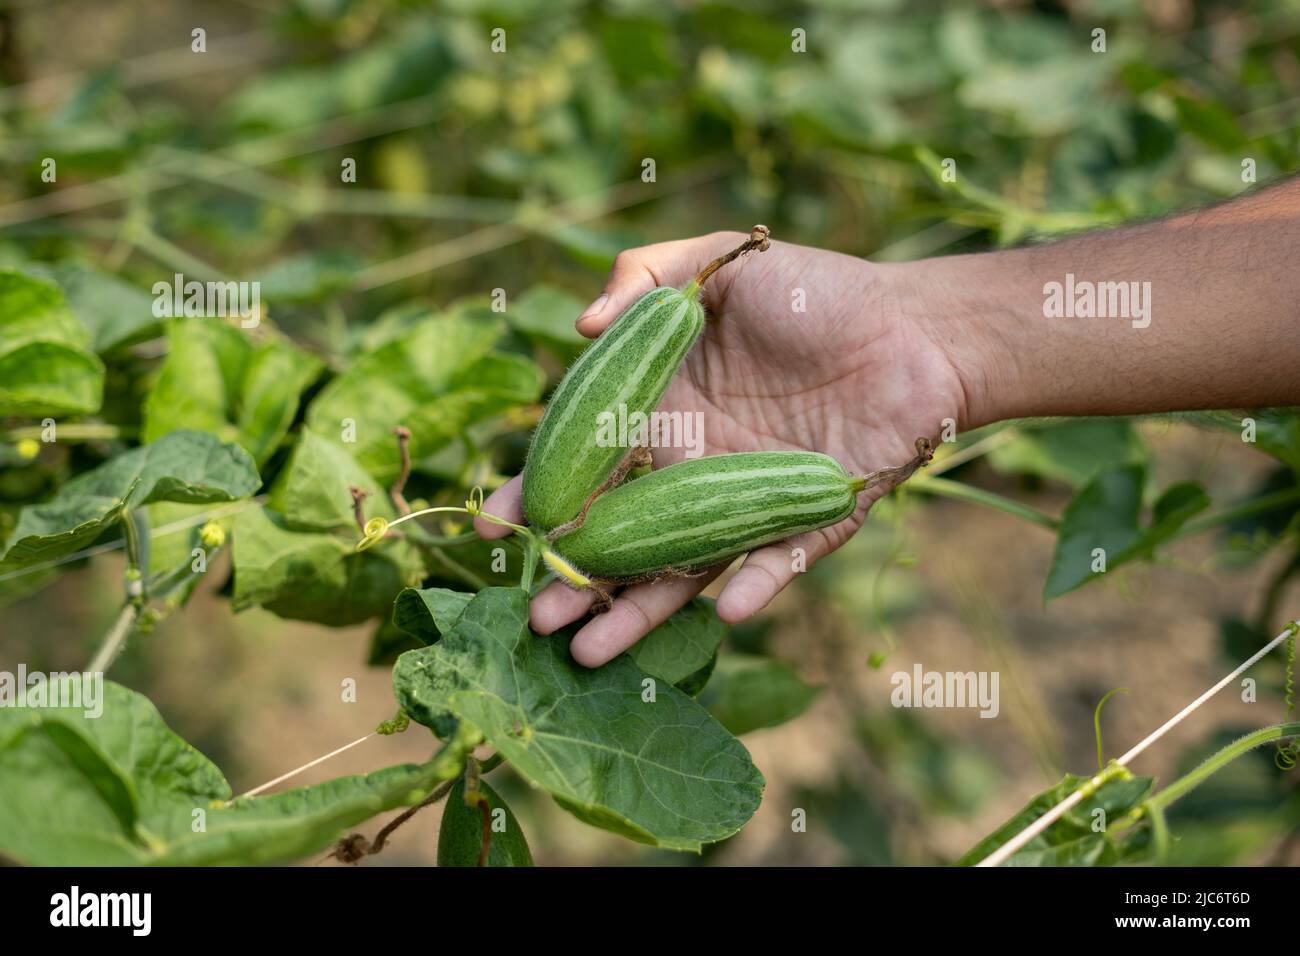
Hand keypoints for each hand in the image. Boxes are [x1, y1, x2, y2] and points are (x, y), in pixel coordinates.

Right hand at [476, 231, 970, 665]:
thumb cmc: (812, 289)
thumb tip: (581, 327)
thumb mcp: (718, 261)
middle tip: (534, 615)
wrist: (915, 325)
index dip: (540, 497)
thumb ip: (643, 276)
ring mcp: (745, 500)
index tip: (495, 530)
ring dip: (638, 610)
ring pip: (681, 567)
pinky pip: (774, 562)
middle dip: (574, 577)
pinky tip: (724, 610)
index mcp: (660, 412)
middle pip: (621, 534)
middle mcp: (692, 466)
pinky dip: (753, 587)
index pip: (586, 465)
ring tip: (587, 652)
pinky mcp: (806, 520)